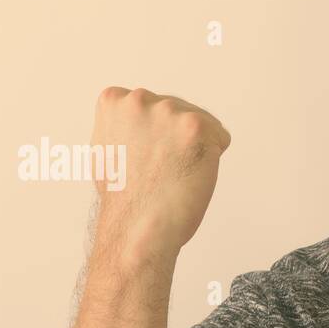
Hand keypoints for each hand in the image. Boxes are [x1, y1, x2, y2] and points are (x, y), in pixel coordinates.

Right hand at [90, 86, 232, 258]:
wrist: (135, 228)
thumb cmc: (124, 199)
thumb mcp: (107, 148)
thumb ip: (123, 125)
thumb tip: (134, 119)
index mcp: (114, 100)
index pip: (155, 107)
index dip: (156, 138)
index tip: (143, 160)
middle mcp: (139, 99)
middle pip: (180, 112)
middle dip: (176, 141)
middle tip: (159, 172)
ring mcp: (167, 111)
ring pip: (202, 125)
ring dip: (196, 149)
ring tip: (172, 174)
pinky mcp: (194, 127)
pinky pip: (221, 138)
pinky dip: (213, 158)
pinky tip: (190, 174)